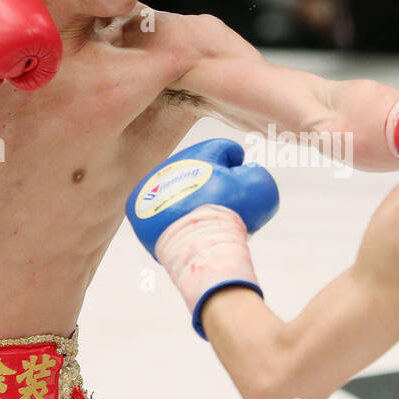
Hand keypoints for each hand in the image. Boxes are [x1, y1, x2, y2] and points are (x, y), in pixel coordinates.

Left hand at [127, 139, 279, 337]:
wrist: (197, 248)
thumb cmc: (230, 216)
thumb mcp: (260, 189)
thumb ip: (257, 173)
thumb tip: (244, 173)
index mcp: (200, 153)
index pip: (226, 150)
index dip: (240, 166)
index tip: (242, 184)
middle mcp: (171, 165)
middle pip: (199, 170)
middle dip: (214, 183)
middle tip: (225, 205)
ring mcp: (151, 189)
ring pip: (178, 189)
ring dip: (191, 199)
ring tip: (204, 219)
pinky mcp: (138, 213)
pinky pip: (161, 210)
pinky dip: (173, 218)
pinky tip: (186, 229)